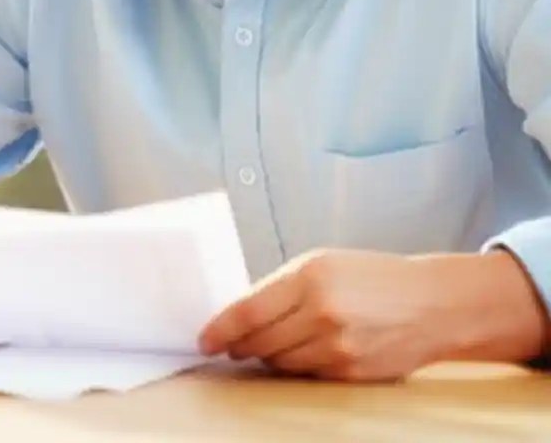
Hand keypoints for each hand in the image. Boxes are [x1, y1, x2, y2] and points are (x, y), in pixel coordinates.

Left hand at [197, 249, 547, 381]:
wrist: (434, 304)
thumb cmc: (373, 278)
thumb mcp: (322, 264)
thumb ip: (279, 287)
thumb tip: (237, 314)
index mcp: (310, 278)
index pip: (247, 312)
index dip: (220, 330)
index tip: (204, 340)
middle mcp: (323, 313)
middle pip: (258, 342)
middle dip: (239, 346)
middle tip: (230, 345)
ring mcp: (338, 347)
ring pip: (278, 362)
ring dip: (266, 356)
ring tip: (269, 343)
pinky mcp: (351, 372)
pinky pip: (305, 374)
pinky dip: (295, 366)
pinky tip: (300, 352)